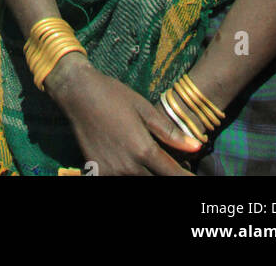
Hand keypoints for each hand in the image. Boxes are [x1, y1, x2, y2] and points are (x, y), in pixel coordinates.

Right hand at [45, 56, 196, 175]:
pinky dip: (129, 175)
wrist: (78, 93)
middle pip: (157, 181)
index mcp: (143, 150)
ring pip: (138, 183)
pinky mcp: (97, 172)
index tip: (194, 177)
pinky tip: (132, 165)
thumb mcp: (144, 109)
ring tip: (152, 163)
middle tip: (174, 167)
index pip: (173, 174)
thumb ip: (170, 132)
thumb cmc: (113, 95)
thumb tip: (197, 146)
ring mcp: (111, 172)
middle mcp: (128, 167)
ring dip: (149, 175)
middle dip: (168, 175)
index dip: (187, 177)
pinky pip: (118, 180)